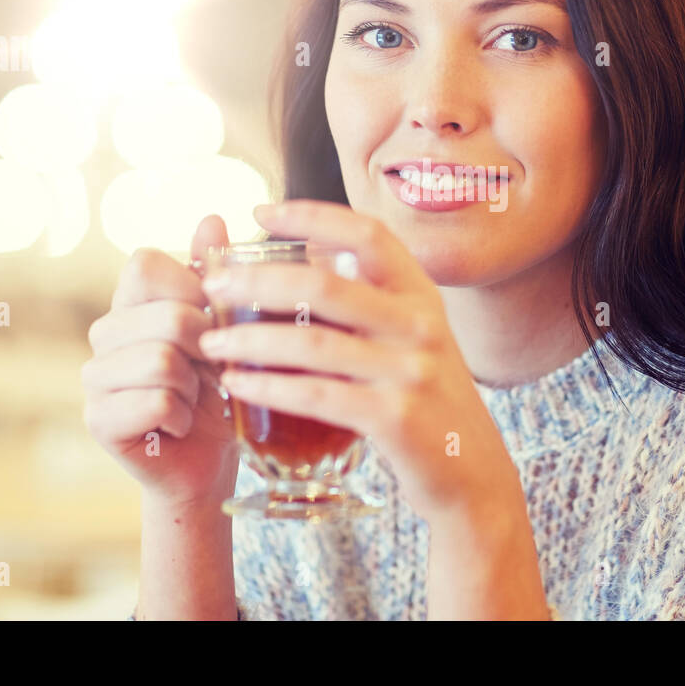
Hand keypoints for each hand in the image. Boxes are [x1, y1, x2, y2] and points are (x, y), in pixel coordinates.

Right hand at [81, 215, 239, 505]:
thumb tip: (211, 218)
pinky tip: (178, 425)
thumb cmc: (220, 388)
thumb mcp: (226, 325)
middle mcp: (103, 332)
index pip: (145, 262)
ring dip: (196, 387)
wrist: (208, 461)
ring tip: (193, 398)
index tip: (211, 317)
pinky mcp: (97, 419)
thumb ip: (214, 272)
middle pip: (169, 317)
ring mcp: (94, 376)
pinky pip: (157, 401)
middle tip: (210, 372)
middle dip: (208, 348)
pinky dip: (182, 416)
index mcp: (131, 301)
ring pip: (162, 360)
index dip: (191, 287)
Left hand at [196, 199, 521, 528]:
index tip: (261, 210)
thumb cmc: (430, 406)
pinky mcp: (397, 418)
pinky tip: (236, 385)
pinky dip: (269, 388)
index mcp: (423, 296)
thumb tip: (307, 261)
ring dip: (251, 340)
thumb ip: (375, 306)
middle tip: (211, 284)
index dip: (313, 215)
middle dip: (257, 281)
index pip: (368, 234)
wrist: (475, 476)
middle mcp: (421, 325)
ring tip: (209, 342)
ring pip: (313, 343)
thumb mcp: (415, 342)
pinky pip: (317, 395)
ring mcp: (411, 371)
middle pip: (325, 284)